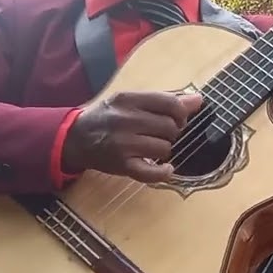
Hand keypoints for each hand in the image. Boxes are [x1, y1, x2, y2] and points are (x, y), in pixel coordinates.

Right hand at [62, 91, 202, 182]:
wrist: (74, 138)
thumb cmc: (108, 116)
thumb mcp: (130, 101)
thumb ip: (164, 100)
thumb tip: (198, 100)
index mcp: (129, 99)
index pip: (170, 104)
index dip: (181, 113)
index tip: (177, 119)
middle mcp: (125, 120)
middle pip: (170, 127)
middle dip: (172, 132)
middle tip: (161, 134)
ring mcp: (123, 144)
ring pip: (165, 148)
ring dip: (164, 150)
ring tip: (152, 147)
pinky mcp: (122, 166)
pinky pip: (153, 173)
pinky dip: (164, 172)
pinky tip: (166, 168)